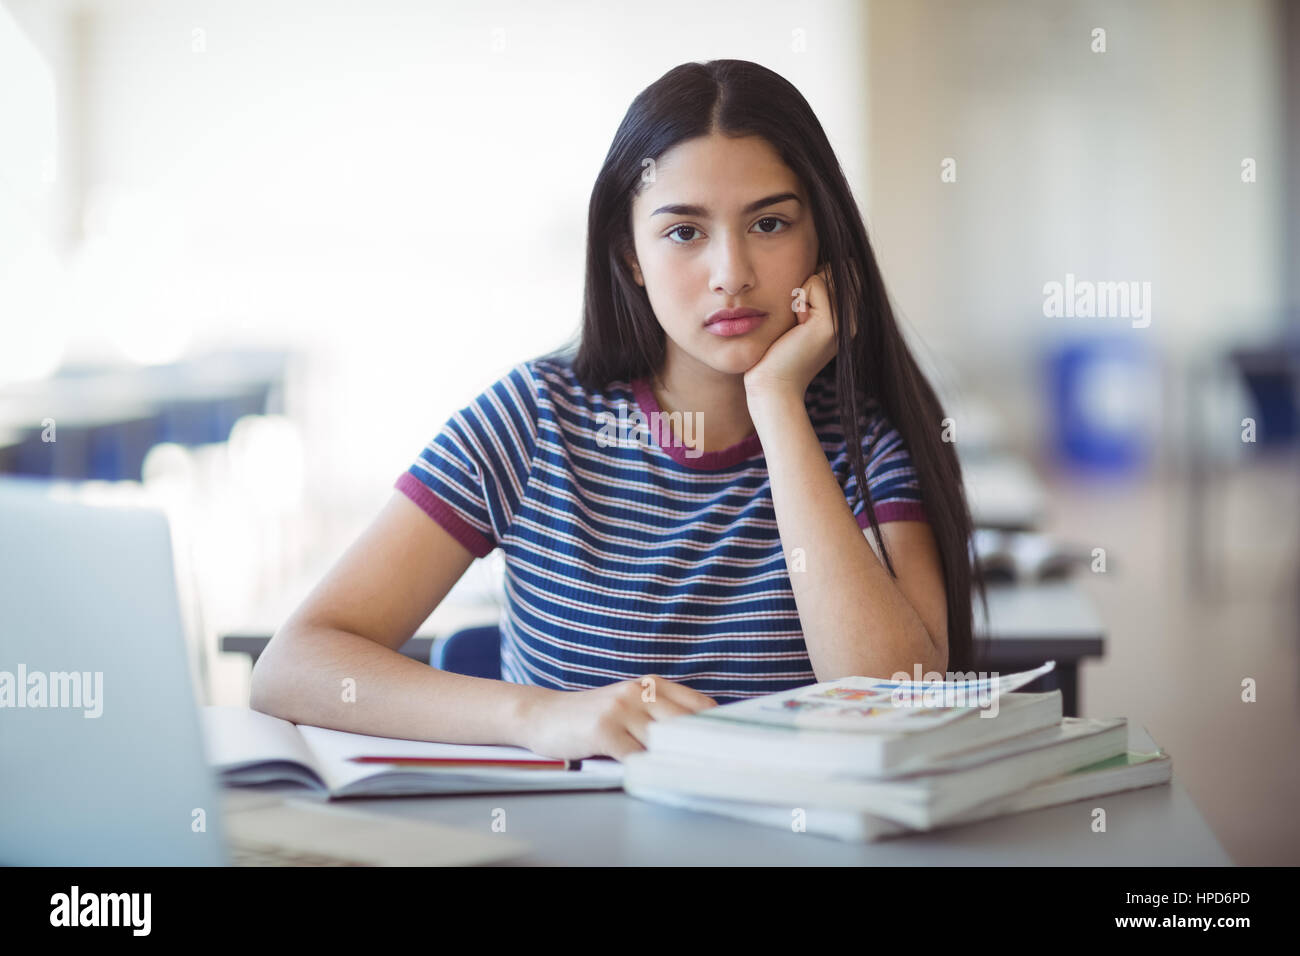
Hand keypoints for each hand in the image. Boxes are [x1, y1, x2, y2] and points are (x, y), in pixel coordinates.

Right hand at [519, 675, 717, 760]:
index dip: (721, 727)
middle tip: (730, 766)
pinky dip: (649, 768)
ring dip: (680, 760)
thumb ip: (661, 716)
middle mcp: (640, 692)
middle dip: (707, 746)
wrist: (544, 714)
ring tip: (701, 775)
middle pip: (687, 722)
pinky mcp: (604, 730)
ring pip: (664, 739)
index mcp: (652, 685)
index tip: (739, 746)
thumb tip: (702, 739)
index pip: (699, 705)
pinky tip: (659, 777)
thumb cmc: (591, 716)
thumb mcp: (630, 705)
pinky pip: (635, 755)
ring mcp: (621, 709)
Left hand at [742, 265, 854, 402]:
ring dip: (801, 293)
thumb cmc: (779, 350)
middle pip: (834, 269)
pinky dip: (798, 299)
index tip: (803, 311)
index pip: (841, 271)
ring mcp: (846, 320)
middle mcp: (854, 318)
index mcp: (849, 317)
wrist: (774, 384)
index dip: (817, 279)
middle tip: (799, 319)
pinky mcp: (831, 322)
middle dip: (810, 284)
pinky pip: (814, 283)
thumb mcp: (801, 316)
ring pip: (823, 274)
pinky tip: (796, 325)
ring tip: (797, 323)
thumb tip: (819, 258)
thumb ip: (816, 292)